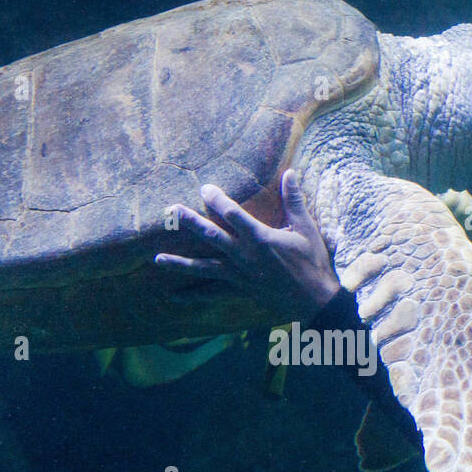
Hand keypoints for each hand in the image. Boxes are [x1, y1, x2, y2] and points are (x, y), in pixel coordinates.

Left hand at [155, 169, 340, 320]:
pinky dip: (193, 295)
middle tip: (171, 211)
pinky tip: (174, 297)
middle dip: (190, 223)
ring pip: (204, 267)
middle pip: (211, 236)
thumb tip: (290, 172)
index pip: (233, 214)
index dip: (217, 200)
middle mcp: (245, 256)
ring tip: (157, 259)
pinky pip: (212, 293)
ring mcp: (239, 274)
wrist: (314, 299)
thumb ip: (294, 201)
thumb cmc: (312, 261)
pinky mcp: (239, 289)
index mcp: (261, 238)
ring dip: (180, 263)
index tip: (204, 188)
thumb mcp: (306, 229)